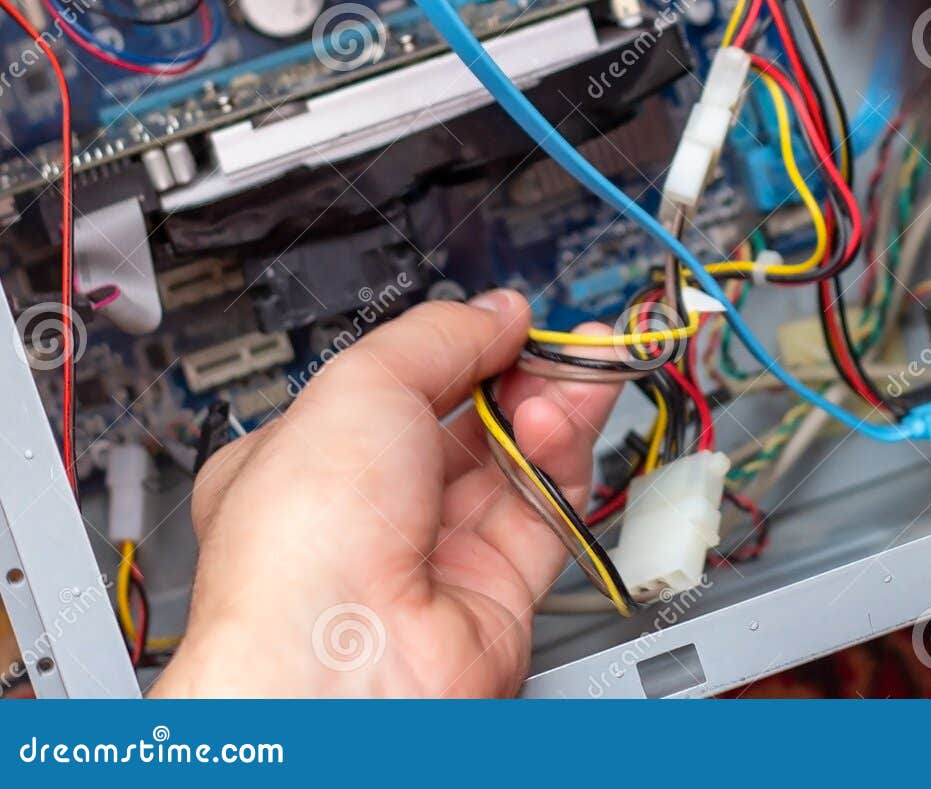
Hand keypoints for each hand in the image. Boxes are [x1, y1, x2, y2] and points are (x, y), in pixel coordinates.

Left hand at [152, 291, 622, 696]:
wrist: (344, 663)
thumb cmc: (303, 546)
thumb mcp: (360, 384)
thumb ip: (440, 336)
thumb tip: (498, 313)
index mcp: (308, 460)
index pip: (396, 387)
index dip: (455, 349)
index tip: (503, 321)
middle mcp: (372, 512)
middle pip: (467, 422)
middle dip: (519, 373)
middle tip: (559, 340)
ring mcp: (435, 553)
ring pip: (514, 462)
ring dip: (551, 407)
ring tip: (581, 368)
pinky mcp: (497, 589)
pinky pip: (544, 511)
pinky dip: (561, 461)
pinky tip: (564, 420)